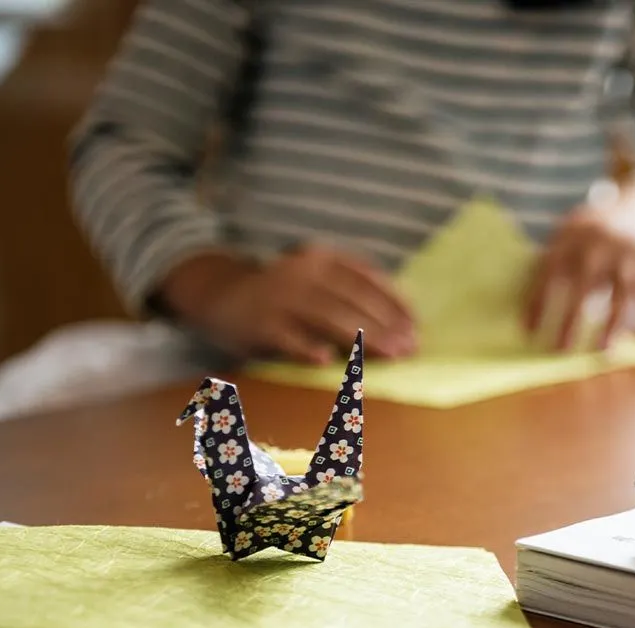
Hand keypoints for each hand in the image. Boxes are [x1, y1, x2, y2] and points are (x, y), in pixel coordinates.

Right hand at [155, 245, 415, 363]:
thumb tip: (403, 319)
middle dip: (385, 324)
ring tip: (388, 355)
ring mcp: (278, 296)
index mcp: (322, 258)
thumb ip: (353, 291)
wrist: (219, 294)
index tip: (415, 326)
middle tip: (409, 348)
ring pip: (326, 316)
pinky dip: (304, 346)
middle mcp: (302, 272)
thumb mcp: (317, 280)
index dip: (394, 302)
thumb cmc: (284, 295)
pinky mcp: (258, 322)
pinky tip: (325, 360)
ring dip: (361, 338)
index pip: (366, 278)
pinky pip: (284, 336)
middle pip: (352, 299)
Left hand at [523, 183, 634, 351]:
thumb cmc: (599, 235)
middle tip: (559, 351)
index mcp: (573, 234)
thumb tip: (534, 320)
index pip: (551, 270)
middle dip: (570, 320)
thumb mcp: (575, 234)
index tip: (528, 331)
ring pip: (624, 292)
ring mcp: (633, 251)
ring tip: (602, 353)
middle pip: (585, 284)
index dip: (538, 301)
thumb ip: (558, 264)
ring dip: (613, 325)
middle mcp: (603, 241)